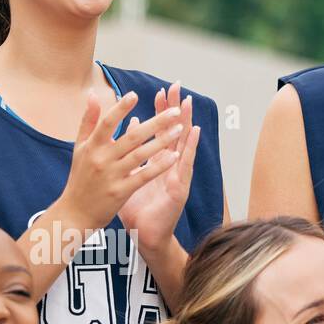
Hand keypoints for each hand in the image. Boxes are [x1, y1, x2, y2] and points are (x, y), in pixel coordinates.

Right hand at [58, 90, 184, 230]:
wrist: (75, 212)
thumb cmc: (80, 177)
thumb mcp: (79, 148)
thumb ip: (88, 121)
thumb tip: (92, 94)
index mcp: (91, 146)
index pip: (107, 123)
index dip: (120, 108)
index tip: (135, 94)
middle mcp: (101, 159)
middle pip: (132, 137)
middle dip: (156, 123)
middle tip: (175, 111)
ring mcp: (112, 176)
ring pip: (140, 155)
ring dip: (162, 141)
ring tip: (179, 129)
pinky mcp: (121, 192)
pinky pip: (143, 176)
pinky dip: (159, 166)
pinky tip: (174, 156)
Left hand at [118, 82, 200, 250]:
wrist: (144, 236)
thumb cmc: (137, 207)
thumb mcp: (130, 175)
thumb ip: (131, 153)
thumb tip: (130, 127)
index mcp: (157, 162)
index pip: (159, 132)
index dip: (160, 111)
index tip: (158, 91)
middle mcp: (169, 166)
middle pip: (173, 132)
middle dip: (174, 109)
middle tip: (176, 87)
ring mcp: (176, 176)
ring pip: (182, 144)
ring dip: (186, 122)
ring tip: (188, 103)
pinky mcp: (179, 188)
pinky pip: (184, 165)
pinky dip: (189, 148)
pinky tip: (193, 133)